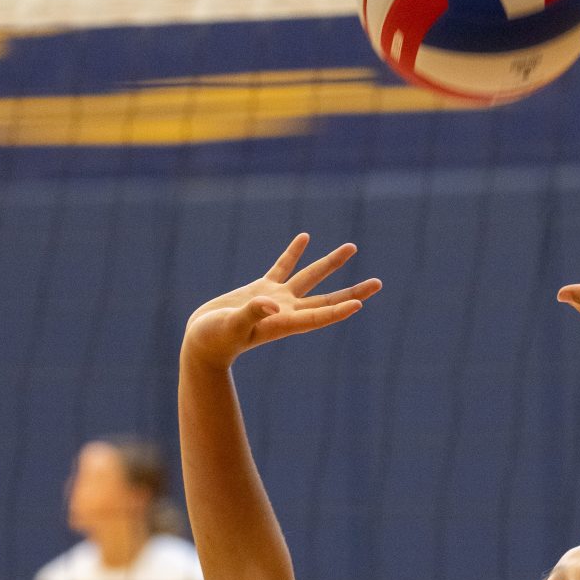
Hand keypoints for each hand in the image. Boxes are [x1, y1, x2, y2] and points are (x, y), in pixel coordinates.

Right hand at [182, 234, 379, 369]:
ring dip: (330, 263)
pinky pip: (283, 267)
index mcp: (282, 324)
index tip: (360, 303)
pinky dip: (294, 252)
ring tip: (352, 248)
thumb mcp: (231, 327)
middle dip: (352, 291)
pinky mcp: (261, 289)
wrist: (201, 342)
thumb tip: (270, 304)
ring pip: (310, 278)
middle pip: (327, 299)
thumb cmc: (214, 340)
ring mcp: (276, 300)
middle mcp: (286, 312)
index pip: (317, 316)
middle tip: (379, 283)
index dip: (338, 311)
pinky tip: (305, 237)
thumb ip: (252, 314)